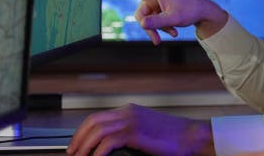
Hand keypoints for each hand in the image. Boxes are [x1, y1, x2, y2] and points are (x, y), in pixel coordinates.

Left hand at [67, 103, 214, 155]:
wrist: (191, 136)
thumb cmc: (174, 137)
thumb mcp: (147, 132)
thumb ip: (129, 135)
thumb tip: (113, 146)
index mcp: (130, 111)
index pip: (98, 117)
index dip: (83, 131)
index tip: (77, 144)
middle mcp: (129, 113)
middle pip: (93, 121)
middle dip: (78, 138)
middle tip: (73, 152)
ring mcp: (132, 121)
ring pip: (97, 130)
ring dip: (84, 145)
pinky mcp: (135, 133)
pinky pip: (108, 142)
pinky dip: (97, 152)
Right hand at [99, 0, 228, 44]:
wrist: (205, 11)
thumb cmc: (191, 10)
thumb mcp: (174, 18)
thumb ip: (157, 22)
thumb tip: (142, 24)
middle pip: (140, 14)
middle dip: (148, 28)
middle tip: (157, 41)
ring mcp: (158, 1)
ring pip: (148, 19)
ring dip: (158, 29)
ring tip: (173, 34)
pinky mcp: (162, 7)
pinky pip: (156, 19)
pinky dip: (163, 27)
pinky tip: (175, 32)